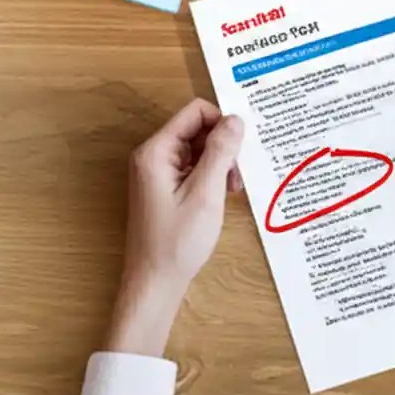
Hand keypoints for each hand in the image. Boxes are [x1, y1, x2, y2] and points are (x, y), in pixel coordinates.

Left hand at [105, 98, 244, 355]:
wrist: (155, 282)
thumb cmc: (178, 241)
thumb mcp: (205, 193)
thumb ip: (220, 152)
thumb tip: (236, 119)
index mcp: (156, 152)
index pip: (194, 112)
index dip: (222, 123)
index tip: (241, 149)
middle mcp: (153, 156)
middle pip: (197, 129)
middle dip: (223, 146)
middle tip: (238, 177)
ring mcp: (157, 172)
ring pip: (198, 149)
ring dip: (220, 162)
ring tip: (232, 190)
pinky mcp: (164, 187)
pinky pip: (193, 167)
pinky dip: (211, 176)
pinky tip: (222, 196)